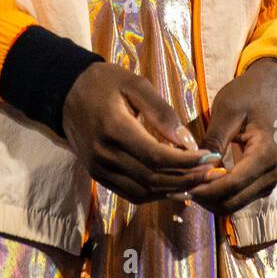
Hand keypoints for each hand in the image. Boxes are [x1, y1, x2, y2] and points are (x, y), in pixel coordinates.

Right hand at [61, 62, 220, 203]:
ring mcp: (98, 169)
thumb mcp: (134, 83)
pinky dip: (155, 195)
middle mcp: (104, 155)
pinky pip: (130, 194)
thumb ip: (160, 111)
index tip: (209, 157)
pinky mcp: (97, 176)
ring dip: (173, 190)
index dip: (186, 162)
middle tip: (210, 171)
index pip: (156, 156)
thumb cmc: (104, 82)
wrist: (66, 92)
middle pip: (152, 178)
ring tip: (198, 180)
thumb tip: (185, 140)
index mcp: (114, 128)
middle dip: (186, 178)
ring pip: (143, 192)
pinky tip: (174, 188)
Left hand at [176, 59, 276, 216]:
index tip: (178, 187)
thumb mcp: (227, 111)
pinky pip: (237, 197)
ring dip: (209, 200)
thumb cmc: (248, 95)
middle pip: (233, 202)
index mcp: (265, 154)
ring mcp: (268, 181)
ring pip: (234, 204)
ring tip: (184, 185)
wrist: (270, 89)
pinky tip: (198, 183)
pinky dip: (217, 195)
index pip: (232, 184)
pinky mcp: (261, 182)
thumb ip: (214, 141)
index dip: (204, 190)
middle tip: (175, 188)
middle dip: (204, 198)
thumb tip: (197, 169)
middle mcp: (271, 174)